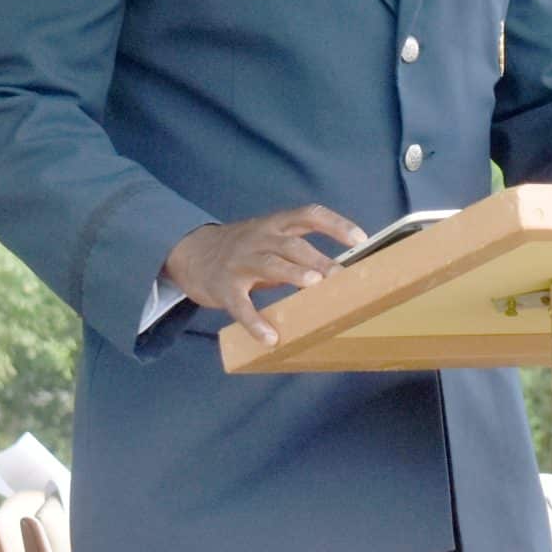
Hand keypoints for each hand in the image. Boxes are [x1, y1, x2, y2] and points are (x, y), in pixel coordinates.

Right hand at [165, 206, 365, 344]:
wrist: (190, 253)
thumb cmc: (243, 249)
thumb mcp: (268, 239)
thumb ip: (298, 250)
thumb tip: (338, 274)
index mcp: (274, 225)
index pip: (309, 214)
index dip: (336, 224)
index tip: (361, 238)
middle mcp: (258, 238)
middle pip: (291, 243)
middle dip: (317, 258)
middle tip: (340, 275)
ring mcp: (240, 261)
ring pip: (269, 264)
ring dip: (293, 273)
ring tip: (314, 285)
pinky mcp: (223, 287)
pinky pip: (240, 306)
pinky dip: (255, 322)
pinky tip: (270, 337)